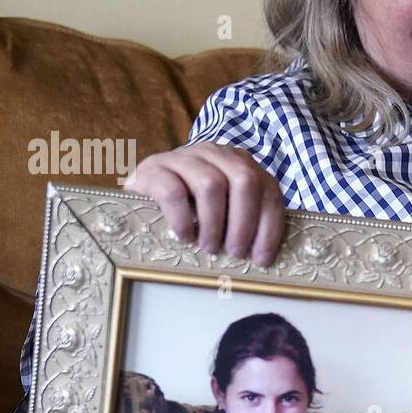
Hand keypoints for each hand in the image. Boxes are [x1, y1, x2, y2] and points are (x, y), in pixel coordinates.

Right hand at [123, 142, 284, 266]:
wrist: (142, 193)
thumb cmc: (191, 209)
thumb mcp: (224, 210)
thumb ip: (247, 220)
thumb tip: (265, 258)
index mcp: (239, 163)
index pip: (267, 189)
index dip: (269, 227)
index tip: (262, 259)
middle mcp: (215, 153)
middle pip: (244, 181)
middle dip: (244, 224)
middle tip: (235, 252)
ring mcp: (183, 157)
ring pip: (210, 185)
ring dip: (214, 224)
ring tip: (210, 248)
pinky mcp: (153, 168)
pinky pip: (173, 192)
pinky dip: (183, 220)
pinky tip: (185, 238)